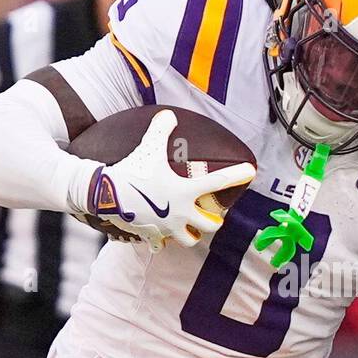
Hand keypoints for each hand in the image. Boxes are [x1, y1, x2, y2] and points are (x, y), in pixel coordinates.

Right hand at [83, 109, 255, 250]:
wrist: (106, 194)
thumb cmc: (132, 170)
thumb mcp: (149, 147)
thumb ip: (161, 129)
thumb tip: (169, 114)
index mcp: (186, 191)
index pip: (219, 181)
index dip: (237, 175)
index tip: (251, 171)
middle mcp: (182, 213)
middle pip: (211, 226)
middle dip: (214, 221)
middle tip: (212, 215)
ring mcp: (168, 227)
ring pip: (191, 240)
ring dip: (193, 235)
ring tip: (190, 227)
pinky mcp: (153, 236)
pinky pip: (163, 244)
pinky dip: (164, 240)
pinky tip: (161, 234)